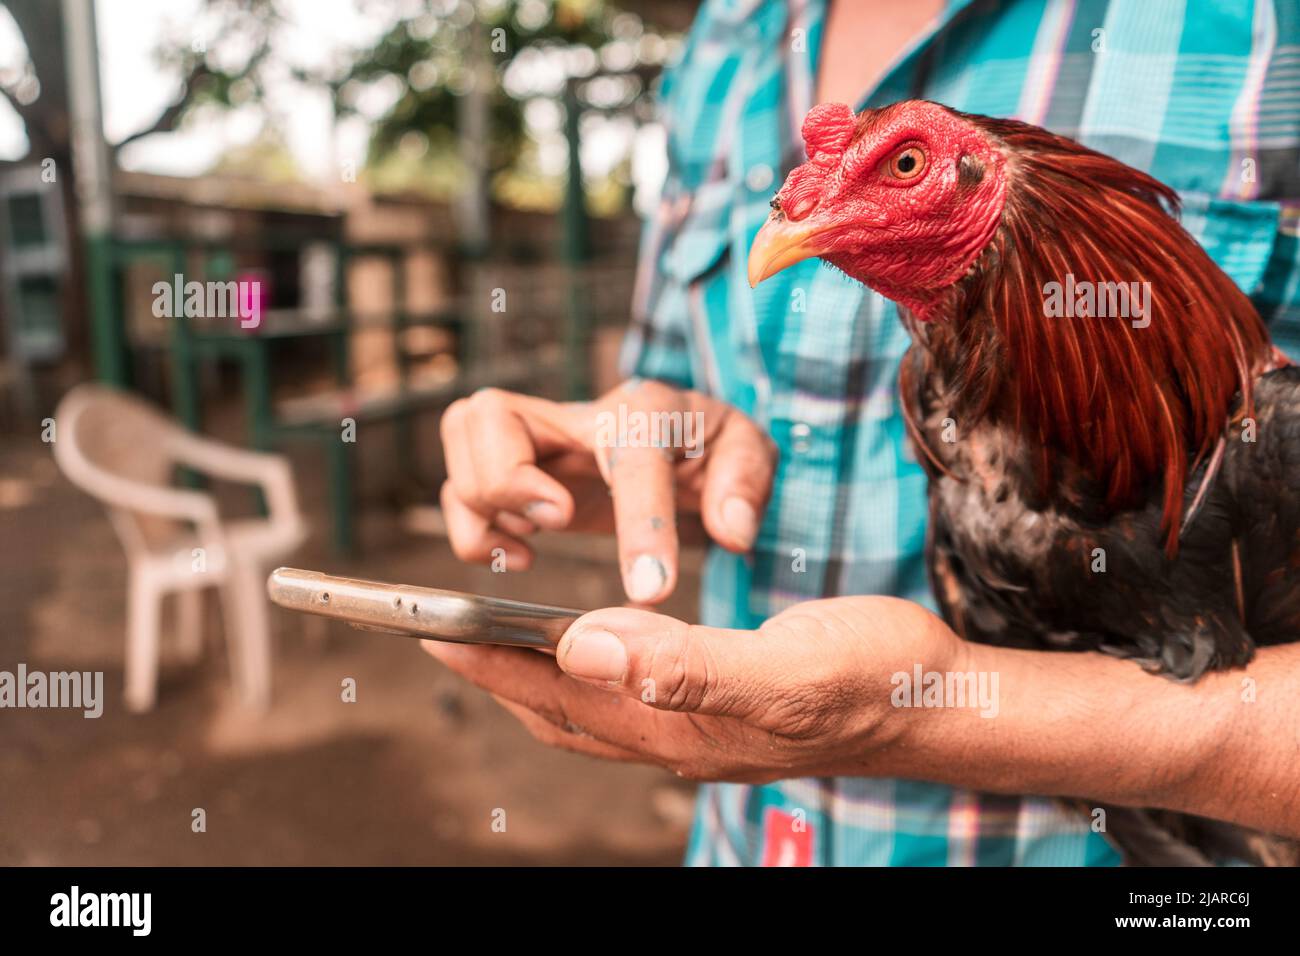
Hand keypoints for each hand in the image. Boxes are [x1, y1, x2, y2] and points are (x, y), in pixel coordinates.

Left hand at [423, 596, 962, 781]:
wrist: (940, 703)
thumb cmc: (876, 678)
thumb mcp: (789, 666)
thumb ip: (687, 664)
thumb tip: (581, 646)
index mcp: (683, 724)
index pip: (563, 694)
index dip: (494, 661)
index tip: (434, 628)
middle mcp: (679, 736)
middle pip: (563, 708)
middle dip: (495, 672)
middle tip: (439, 632)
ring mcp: (699, 730)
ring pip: (591, 710)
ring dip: (532, 678)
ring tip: (491, 644)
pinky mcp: (719, 711)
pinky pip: (628, 701)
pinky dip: (586, 678)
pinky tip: (587, 655)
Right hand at [438, 380, 776, 602]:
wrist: (687, 444)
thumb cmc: (713, 449)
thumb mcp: (750, 456)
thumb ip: (746, 485)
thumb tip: (731, 529)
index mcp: (646, 410)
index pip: (632, 453)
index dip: (638, 521)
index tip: (649, 589)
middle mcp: (578, 416)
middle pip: (491, 412)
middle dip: (506, 479)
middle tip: (556, 525)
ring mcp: (538, 441)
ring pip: (462, 437)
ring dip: (481, 503)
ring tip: (529, 548)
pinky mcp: (517, 474)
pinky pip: (459, 487)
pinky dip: (473, 529)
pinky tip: (521, 556)